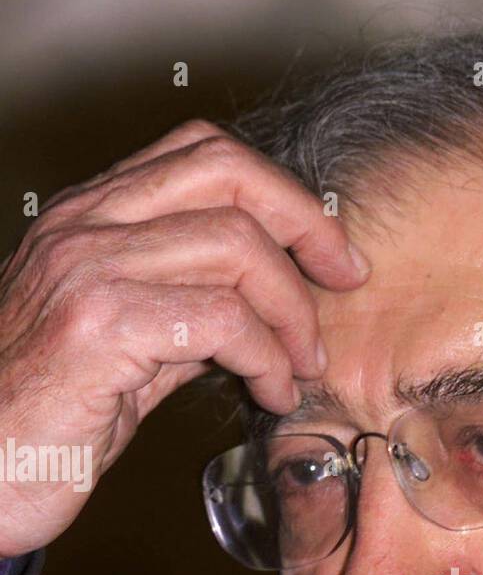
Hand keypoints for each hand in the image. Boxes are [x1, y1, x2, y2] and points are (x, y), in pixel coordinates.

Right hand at [0, 118, 369, 554]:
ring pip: (235, 247)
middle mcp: (83, 225)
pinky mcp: (97, 326)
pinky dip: (267, 357)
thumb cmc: (47, 421)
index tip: (329, 250)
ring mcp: (86, 268)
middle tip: (344, 285)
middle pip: (229, 176)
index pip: (204, 153)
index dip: (283, 194)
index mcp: (89, 217)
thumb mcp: (127, 349)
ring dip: (292, 314)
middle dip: (307, 228)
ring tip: (301, 366)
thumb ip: (189, 314)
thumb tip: (267, 310)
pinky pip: (220, 318)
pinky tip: (272, 392)